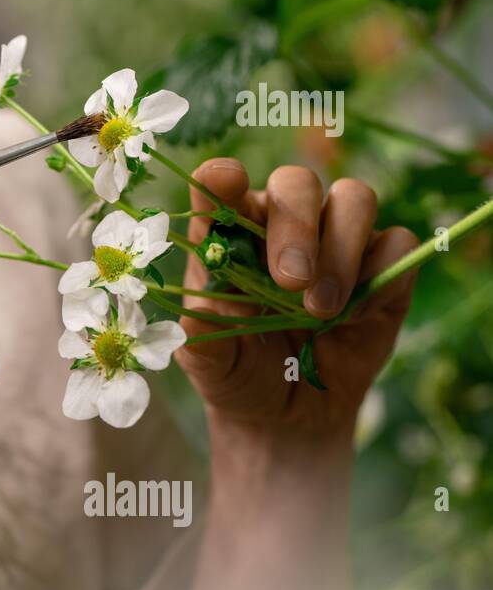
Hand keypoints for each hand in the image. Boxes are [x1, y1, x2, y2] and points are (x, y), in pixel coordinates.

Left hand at [174, 159, 419, 445]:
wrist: (286, 412)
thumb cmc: (237, 371)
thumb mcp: (213, 366)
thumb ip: (204, 343)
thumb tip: (192, 319)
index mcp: (228, 233)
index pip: (220, 187)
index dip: (222, 178)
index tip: (226, 180)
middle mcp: (281, 224)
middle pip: (297, 183)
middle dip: (297, 225)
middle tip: (290, 281)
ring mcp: (336, 238)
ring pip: (354, 199)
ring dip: (341, 251)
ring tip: (321, 310)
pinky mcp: (382, 265)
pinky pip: (396, 244)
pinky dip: (379, 277)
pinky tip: (351, 318)